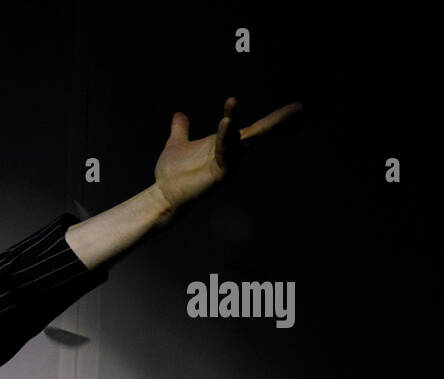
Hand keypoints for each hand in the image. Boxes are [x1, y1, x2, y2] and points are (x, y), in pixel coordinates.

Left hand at [152, 97, 302, 219]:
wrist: (163, 194)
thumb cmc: (172, 173)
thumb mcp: (178, 144)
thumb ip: (181, 130)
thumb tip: (179, 115)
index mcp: (226, 144)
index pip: (254, 128)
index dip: (276, 119)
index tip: (298, 108)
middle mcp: (233, 154)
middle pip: (259, 134)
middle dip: (278, 121)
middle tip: (299, 108)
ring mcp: (228, 165)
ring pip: (240, 140)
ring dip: (236, 120)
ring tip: (232, 101)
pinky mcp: (220, 174)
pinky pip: (226, 153)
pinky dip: (226, 137)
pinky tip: (225, 122)